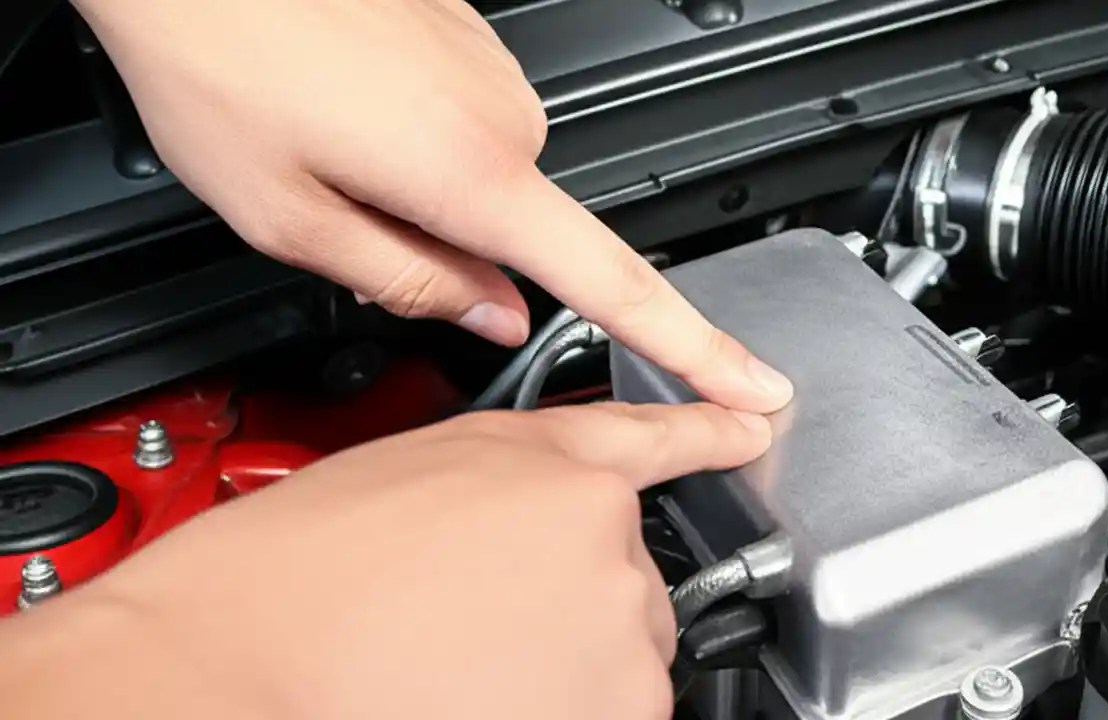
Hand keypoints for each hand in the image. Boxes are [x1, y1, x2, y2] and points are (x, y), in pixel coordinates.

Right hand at [0, 403, 771, 719]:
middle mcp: (610, 547)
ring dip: (569, 664)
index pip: (665, 437)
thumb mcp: (413, 467)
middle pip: (633, 576)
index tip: (751, 422)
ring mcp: (616, 639)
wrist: (233, 665)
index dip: (711, 432)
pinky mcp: (612, 715)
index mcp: (561, 467)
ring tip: (465, 664)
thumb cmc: (295, 573)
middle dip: (576, 598)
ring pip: (625, 655)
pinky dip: (563, 707)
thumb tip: (540, 496)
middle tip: (481, 616)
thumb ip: (509, 470)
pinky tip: (478, 693)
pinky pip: (612, 708)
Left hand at [71, 0, 792, 413]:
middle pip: (515, 229)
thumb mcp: (291, 216)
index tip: (752, 382)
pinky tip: (346, 108)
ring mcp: (490, 67)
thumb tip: (490, 313)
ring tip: (331, 143)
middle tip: (345, 208)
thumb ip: (410, 281)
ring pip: (482, 172)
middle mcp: (503, 113)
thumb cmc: (219, 61)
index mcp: (473, 172)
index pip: (612, 283)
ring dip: (421, 186)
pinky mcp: (469, 36)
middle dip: (446, 247)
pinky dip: (414, 135)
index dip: (692, 346)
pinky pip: (465, 117)